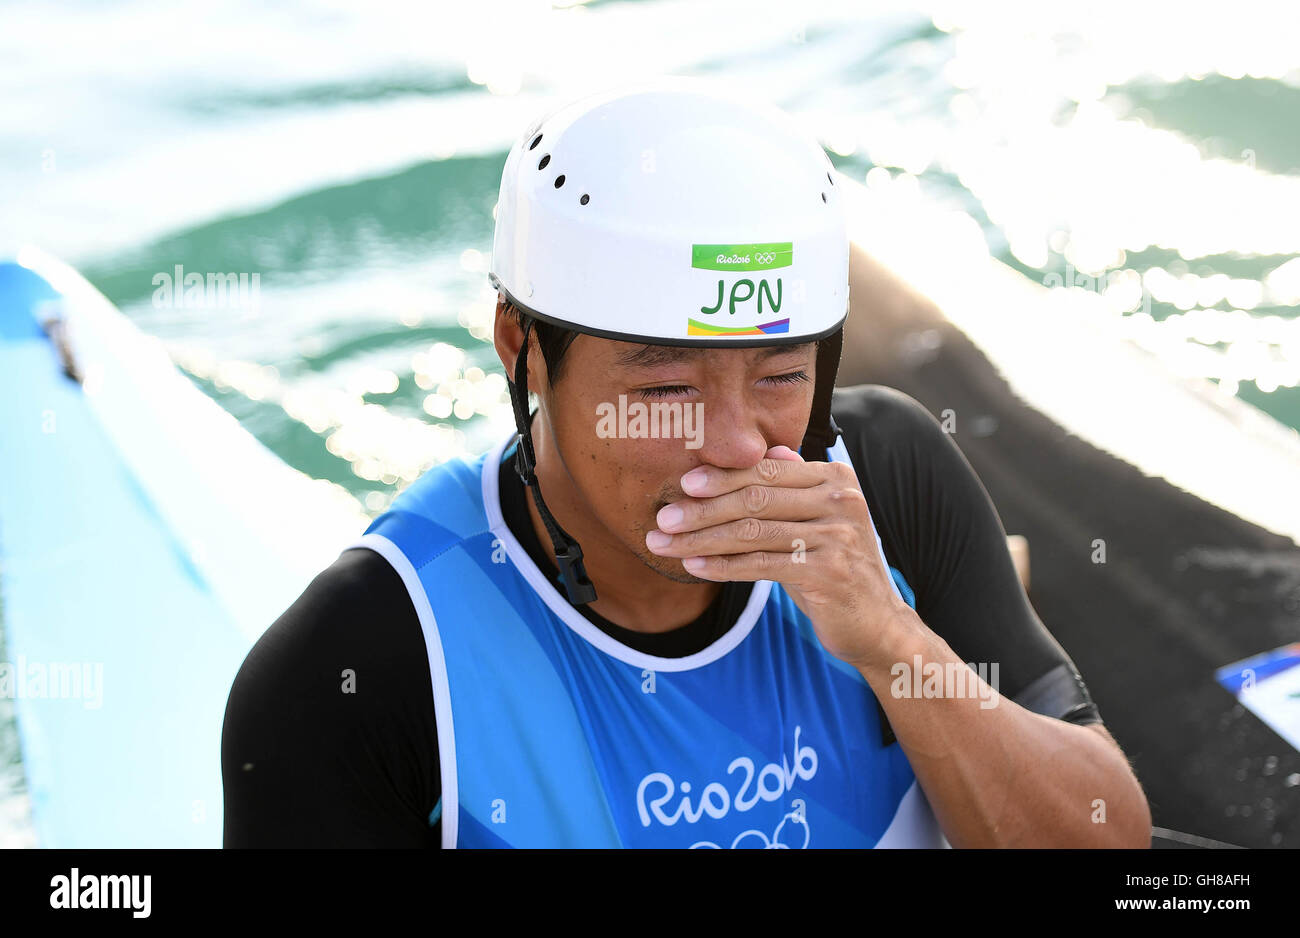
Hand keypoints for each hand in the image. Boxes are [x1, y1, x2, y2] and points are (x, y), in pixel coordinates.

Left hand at [644, 445, 920, 670]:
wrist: (878, 623)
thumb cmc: (836, 568)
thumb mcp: (819, 520)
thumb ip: (795, 486)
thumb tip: (769, 447)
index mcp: (836, 477)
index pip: (767, 470)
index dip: (722, 476)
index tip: (683, 485)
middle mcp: (840, 499)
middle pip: (755, 498)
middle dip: (702, 509)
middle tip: (662, 518)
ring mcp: (837, 534)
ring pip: (752, 531)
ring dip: (701, 538)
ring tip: (665, 544)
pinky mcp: (828, 571)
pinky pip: (761, 564)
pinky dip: (722, 565)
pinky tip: (694, 565)